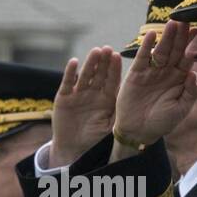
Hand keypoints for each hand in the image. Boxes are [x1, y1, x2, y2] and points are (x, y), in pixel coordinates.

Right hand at [51, 48, 122, 166]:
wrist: (72, 148)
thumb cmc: (93, 138)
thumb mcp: (108, 127)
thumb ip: (118, 115)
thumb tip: (133, 104)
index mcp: (107, 98)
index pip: (112, 80)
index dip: (115, 68)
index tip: (118, 56)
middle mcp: (93, 92)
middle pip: (99, 73)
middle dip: (104, 62)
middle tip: (108, 49)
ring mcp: (79, 93)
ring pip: (85, 75)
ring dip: (90, 63)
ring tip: (95, 51)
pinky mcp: (64, 96)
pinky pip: (68, 82)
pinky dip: (70, 72)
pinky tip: (74, 62)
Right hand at [112, 23, 196, 150]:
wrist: (139, 131)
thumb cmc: (163, 122)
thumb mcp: (181, 109)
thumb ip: (190, 93)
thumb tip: (194, 74)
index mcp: (180, 78)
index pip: (187, 58)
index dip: (192, 45)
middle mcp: (167, 71)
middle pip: (175, 49)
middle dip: (180, 35)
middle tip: (185, 19)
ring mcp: (152, 70)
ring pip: (160, 50)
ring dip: (166, 37)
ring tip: (171, 23)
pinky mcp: (137, 73)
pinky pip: (142, 57)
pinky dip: (146, 46)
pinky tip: (152, 35)